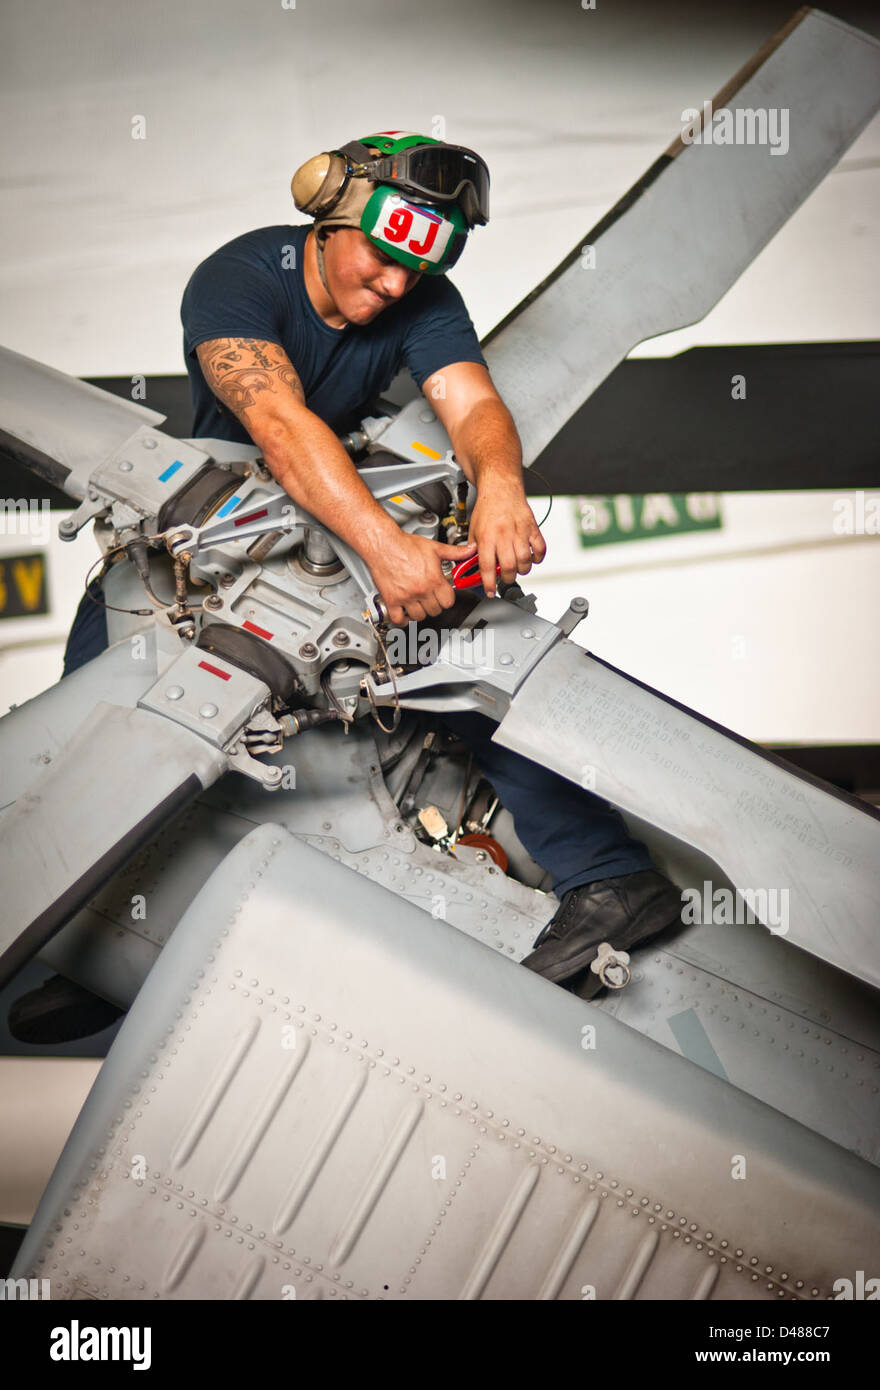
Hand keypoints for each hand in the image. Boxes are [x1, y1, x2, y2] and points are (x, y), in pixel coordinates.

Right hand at [365, 531, 476, 625]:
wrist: (384, 544)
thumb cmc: (405, 545)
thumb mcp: (435, 547)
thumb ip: (455, 552)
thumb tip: (470, 550)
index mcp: (433, 580)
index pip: (448, 602)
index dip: (447, 598)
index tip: (442, 595)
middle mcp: (421, 590)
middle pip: (435, 611)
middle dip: (434, 605)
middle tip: (430, 598)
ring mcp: (406, 597)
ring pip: (419, 617)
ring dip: (420, 612)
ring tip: (418, 604)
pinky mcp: (391, 600)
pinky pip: (399, 619)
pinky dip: (403, 619)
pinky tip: (404, 612)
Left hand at [468, 480, 546, 595]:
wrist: (501, 488)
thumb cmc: (487, 508)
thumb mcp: (473, 529)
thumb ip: (472, 550)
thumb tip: (469, 567)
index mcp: (487, 537)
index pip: (487, 566)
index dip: (489, 583)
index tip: (490, 591)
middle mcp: (504, 535)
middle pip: (509, 567)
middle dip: (507, 578)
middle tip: (505, 578)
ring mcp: (520, 532)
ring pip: (525, 561)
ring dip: (522, 570)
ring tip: (517, 568)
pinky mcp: (532, 528)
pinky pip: (540, 548)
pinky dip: (537, 558)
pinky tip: (531, 558)